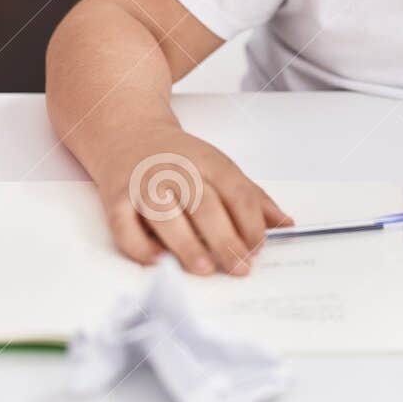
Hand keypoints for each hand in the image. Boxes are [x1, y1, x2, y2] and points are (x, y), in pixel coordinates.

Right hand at [89, 127, 293, 275]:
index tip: (257, 249)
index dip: (251, 224)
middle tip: (239, 268)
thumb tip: (286, 224)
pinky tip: (158, 260)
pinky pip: (125, 226)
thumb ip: (252, 198)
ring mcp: (144, 185)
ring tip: (204, 268)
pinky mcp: (116, 199)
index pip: (238, 194)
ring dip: (186, 244)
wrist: (128, 133)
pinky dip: (140, 246)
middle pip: (205, 206)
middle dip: (225, 241)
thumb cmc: (179, 158)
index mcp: (209, 162)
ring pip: (165, 215)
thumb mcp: (220, 167)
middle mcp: (177, 171)